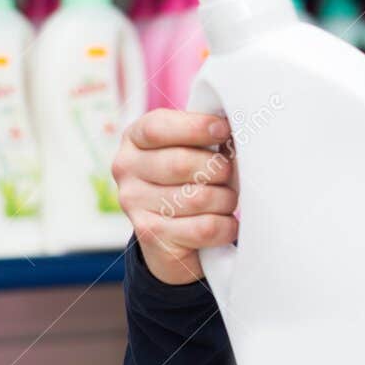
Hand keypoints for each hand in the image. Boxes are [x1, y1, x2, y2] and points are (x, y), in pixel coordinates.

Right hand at [112, 109, 237, 285]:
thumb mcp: (194, 151)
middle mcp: (126, 168)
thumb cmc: (190, 181)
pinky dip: (226, 226)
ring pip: (198, 198)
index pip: (157, 128)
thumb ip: (209, 138)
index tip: (223, 130)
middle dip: (218, 169)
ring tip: (224, 201)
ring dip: (225, 200)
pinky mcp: (151, 235)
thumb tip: (238, 131)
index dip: (194, 127)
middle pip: (180, 163)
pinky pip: (205, 228)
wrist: (173, 237)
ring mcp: (134, 203)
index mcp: (135, 138)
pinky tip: (223, 223)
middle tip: (227, 175)